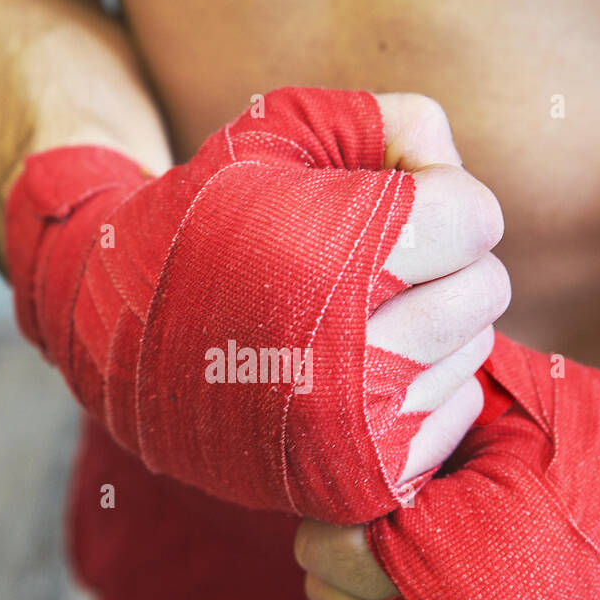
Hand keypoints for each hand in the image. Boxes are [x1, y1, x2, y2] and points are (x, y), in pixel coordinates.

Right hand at [5, 87, 509, 522]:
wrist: (114, 337)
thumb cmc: (203, 217)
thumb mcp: (279, 130)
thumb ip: (389, 121)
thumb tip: (456, 164)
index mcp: (329, 258)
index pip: (475, 217)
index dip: (439, 197)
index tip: (390, 206)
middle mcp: (347, 356)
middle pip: (485, 290)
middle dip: (445, 261)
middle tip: (381, 263)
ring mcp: (352, 430)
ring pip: (472, 353)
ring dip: (434, 325)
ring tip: (359, 316)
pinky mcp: (355, 479)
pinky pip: (455, 419)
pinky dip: (428, 389)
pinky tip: (366, 370)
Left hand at [364, 294, 599, 599]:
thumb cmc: (593, 438)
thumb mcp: (498, 398)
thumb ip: (412, 399)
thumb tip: (337, 384)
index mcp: (453, 566)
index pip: (331, 553)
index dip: (345, 507)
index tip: (383, 482)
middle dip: (356, 549)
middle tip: (406, 510)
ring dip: (379, 594)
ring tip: (435, 548)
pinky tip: (447, 591)